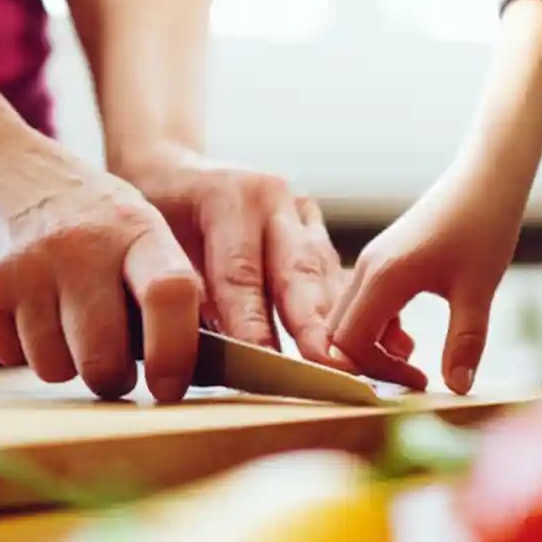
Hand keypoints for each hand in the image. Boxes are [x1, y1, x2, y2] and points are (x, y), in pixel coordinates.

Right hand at [0, 132, 202, 402]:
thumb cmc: (73, 207)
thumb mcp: (128, 219)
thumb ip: (157, 279)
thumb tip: (188, 361)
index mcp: (132, 228)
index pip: (170, 294)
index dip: (176, 354)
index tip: (170, 386)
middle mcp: (78, 248)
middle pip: (104, 358)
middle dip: (111, 380)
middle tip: (112, 368)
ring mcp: (25, 269)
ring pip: (55, 369)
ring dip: (63, 363)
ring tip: (62, 323)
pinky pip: (10, 356)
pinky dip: (21, 347)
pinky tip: (24, 309)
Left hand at [113, 145, 416, 380]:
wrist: (171, 170)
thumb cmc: (153, 214)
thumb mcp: (151, 244)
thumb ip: (182, 293)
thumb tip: (197, 356)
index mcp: (230, 197)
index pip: (242, 274)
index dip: (254, 326)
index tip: (268, 368)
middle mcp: (275, 200)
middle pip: (299, 274)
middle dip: (316, 329)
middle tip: (331, 372)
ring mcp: (302, 213)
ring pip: (325, 276)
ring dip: (343, 325)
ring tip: (367, 368)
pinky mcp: (317, 231)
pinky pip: (338, 275)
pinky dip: (358, 312)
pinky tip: (389, 346)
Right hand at [328, 163, 526, 394]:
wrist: (488, 177)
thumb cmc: (485, 225)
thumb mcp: (479, 290)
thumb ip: (465, 342)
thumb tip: (456, 388)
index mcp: (383, 278)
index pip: (350, 343)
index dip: (374, 373)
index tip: (417, 383)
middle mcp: (367, 269)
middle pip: (340, 333)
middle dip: (369, 365)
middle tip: (413, 381)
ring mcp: (371, 263)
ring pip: (348, 319)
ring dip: (372, 347)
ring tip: (415, 363)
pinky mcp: (382, 260)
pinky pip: (362, 305)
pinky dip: (378, 329)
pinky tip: (409, 339)